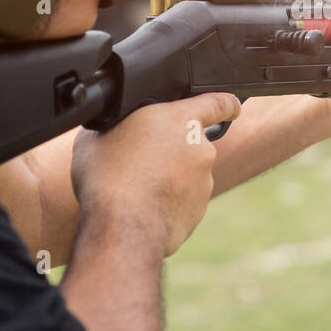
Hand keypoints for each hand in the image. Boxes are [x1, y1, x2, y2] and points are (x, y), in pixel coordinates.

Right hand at [71, 93, 241, 255]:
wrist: (121, 228)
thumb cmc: (107, 176)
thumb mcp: (98, 135)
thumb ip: (122, 125)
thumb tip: (120, 130)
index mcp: (182, 120)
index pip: (219, 103)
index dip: (226, 105)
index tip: (231, 108)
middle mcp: (201, 149)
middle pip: (191, 144)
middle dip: (171, 151)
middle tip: (139, 162)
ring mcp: (203, 183)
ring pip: (187, 175)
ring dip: (168, 178)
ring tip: (135, 189)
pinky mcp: (198, 211)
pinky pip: (183, 201)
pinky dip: (168, 203)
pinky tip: (142, 208)